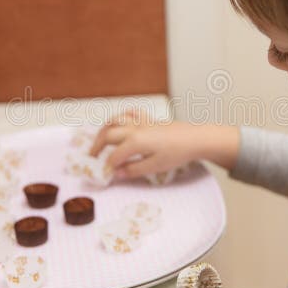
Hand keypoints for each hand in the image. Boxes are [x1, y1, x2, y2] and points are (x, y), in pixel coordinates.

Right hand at [88, 109, 203, 178]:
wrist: (195, 139)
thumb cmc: (177, 153)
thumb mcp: (155, 167)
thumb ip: (133, 170)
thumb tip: (116, 174)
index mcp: (135, 142)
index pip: (114, 155)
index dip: (107, 165)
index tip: (105, 174)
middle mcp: (135, 129)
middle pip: (108, 134)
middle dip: (97, 146)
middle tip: (92, 156)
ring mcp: (141, 122)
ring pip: (115, 120)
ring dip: (104, 129)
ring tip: (100, 139)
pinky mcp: (149, 120)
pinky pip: (131, 113)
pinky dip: (122, 116)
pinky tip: (119, 122)